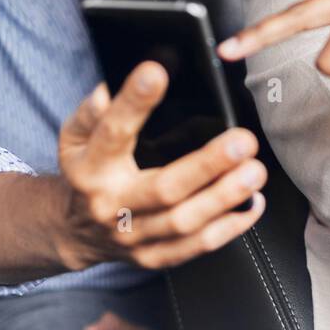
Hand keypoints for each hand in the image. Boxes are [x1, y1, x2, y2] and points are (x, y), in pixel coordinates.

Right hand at [55, 61, 265, 270]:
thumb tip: (107, 88)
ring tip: (255, 171)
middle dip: (207, 165)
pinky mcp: (153, 256)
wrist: (74, 231)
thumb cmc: (86, 172)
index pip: (112, 132)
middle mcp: (111, 205)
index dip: (134, 102)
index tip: (156, 73)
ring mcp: (133, 236)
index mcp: (91, 168)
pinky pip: (196, 246)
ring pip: (185, 222)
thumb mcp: (75, 138)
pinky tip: (252, 203)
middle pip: (163, 189)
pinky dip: (230, 227)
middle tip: (243, 141)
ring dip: (226, 197)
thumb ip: (92, 113)